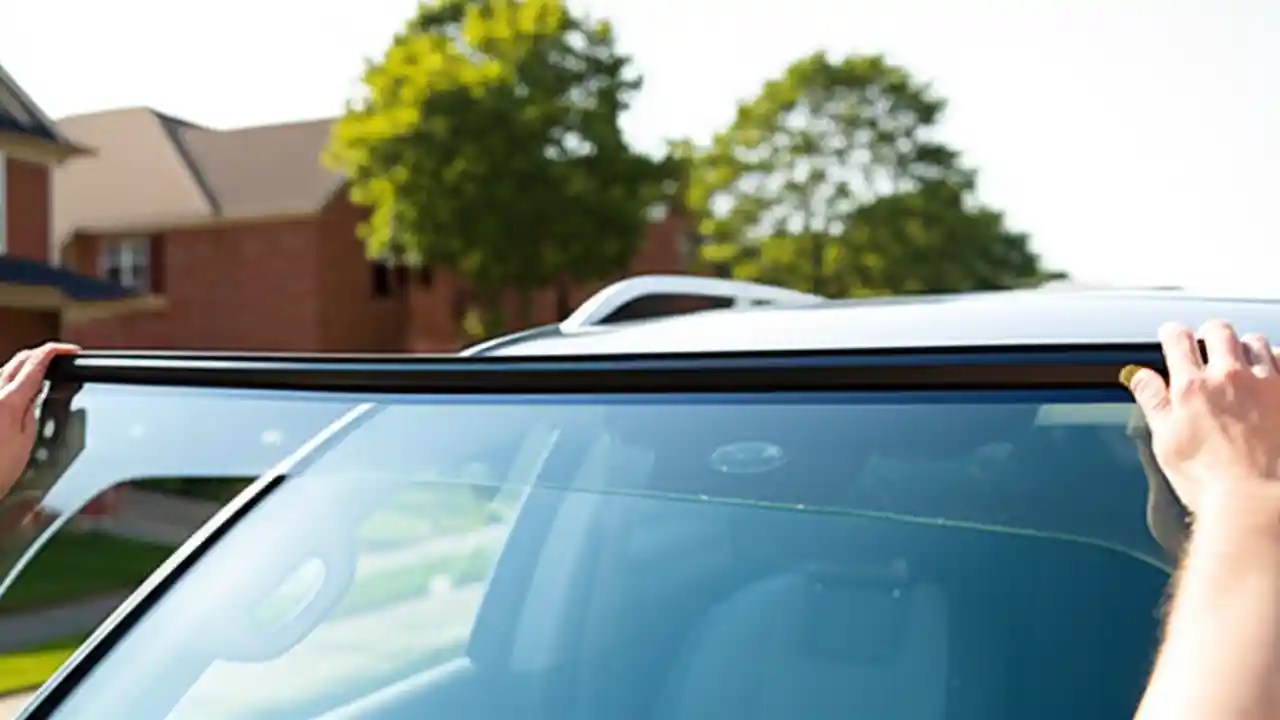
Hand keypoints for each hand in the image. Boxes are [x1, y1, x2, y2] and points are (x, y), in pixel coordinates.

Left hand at [0, 342, 79, 499]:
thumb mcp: (27, 440)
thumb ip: (32, 409)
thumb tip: (36, 392)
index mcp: (8, 400)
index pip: (36, 362)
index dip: (56, 351)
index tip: (71, 351)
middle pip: (18, 358)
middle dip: (41, 353)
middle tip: (59, 358)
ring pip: (5, 367)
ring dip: (25, 364)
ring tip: (42, 373)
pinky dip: (11, 378)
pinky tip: (19, 388)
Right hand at [1124, 320, 1279, 527]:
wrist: (1257, 500)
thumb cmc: (1210, 480)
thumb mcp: (1166, 442)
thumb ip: (1153, 402)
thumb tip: (1140, 377)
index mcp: (1191, 387)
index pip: (1177, 340)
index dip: (1172, 332)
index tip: (1171, 334)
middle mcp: (1228, 377)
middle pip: (1218, 331)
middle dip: (1209, 333)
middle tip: (1206, 341)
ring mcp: (1265, 384)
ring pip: (1255, 342)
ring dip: (1244, 346)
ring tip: (1240, 358)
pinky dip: (1275, 360)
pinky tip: (1270, 373)